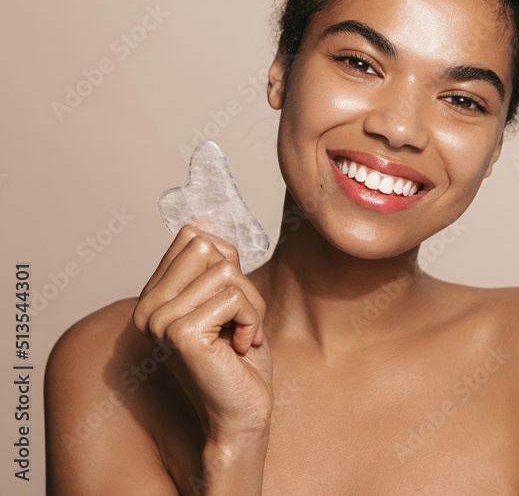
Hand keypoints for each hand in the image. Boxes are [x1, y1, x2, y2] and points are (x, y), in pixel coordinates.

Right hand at [132, 225, 273, 438]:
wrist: (241, 415)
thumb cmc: (239, 361)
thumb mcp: (229, 301)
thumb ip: (214, 265)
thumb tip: (202, 222)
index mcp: (155, 295)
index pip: (194, 237)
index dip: (228, 265)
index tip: (229, 306)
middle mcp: (147, 306)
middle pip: (210, 249)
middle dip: (243, 284)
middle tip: (241, 321)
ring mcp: (159, 319)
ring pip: (228, 274)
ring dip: (252, 307)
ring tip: (241, 338)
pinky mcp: (179, 332)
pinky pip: (234, 298)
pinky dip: (252, 322)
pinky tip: (239, 349)